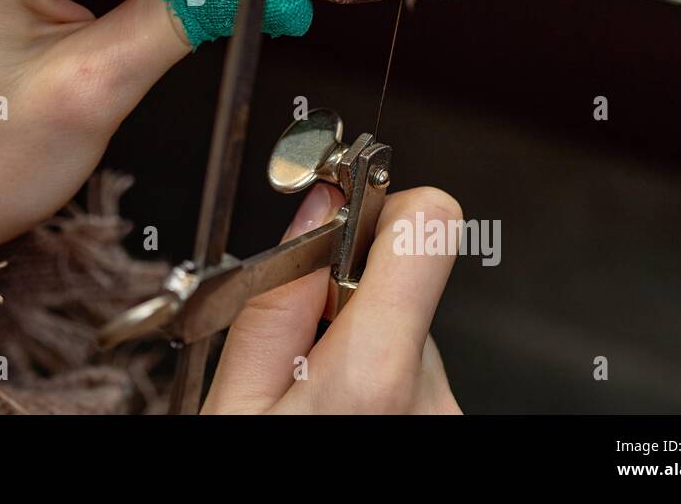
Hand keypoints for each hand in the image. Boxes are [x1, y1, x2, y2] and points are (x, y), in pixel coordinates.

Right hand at [203, 184, 462, 413]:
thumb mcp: (234, 403)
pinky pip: (412, 373)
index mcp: (374, 374)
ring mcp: (443, 413)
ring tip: (312, 396)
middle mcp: (429, 394)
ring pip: (403, 331)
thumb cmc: (259, 474)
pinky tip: (340, 412)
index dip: (380, 205)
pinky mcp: (445, 423)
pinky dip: (374, 380)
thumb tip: (314, 213)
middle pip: (399, 284)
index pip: (428, 224)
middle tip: (298, 347)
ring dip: (357, 346)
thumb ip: (274, 305)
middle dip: (345, 298)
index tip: (344, 219)